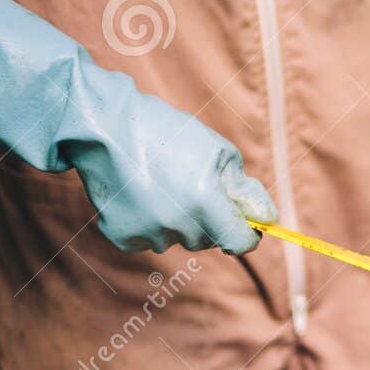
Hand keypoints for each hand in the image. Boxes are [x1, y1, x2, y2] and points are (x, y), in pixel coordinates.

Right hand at [0, 0, 276, 253]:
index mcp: (205, 200)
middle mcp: (177, 224)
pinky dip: (149, 222)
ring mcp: (147, 233)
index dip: (248, 234)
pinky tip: (140, 194)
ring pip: (178, 239)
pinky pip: (149, 239)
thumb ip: (242, 188)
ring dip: (178, 221)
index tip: (247, 225)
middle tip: (192, 185)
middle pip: (208, 240)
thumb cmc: (166, 133)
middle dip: (209, 219)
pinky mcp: (122, 237)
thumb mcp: (215, 151)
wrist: (103, 127)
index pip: (240, 242)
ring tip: (161, 184)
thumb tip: (266, 217)